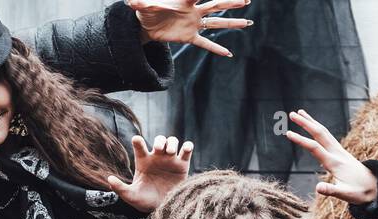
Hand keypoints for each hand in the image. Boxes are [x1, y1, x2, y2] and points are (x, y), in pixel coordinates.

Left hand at [109, 135, 194, 212]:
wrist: (161, 209)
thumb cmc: (144, 201)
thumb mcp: (131, 196)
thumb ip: (120, 188)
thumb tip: (109, 178)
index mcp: (143, 161)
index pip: (140, 146)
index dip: (138, 141)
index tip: (137, 140)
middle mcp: (157, 158)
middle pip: (159, 140)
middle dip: (159, 141)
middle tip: (158, 149)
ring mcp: (170, 160)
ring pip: (173, 141)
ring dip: (172, 143)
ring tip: (170, 152)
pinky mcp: (183, 165)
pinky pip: (187, 150)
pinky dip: (188, 146)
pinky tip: (186, 149)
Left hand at [129, 0, 253, 56]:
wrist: (146, 25)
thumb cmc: (148, 12)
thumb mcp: (144, 7)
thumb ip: (141, 3)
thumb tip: (130, 1)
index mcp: (184, 1)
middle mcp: (192, 11)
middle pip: (215, 6)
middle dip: (230, 3)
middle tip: (245, 0)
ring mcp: (193, 24)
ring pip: (215, 23)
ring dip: (231, 23)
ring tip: (247, 22)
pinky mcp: (189, 37)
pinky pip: (205, 43)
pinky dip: (216, 49)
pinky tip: (228, 54)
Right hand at [285, 109, 377, 204]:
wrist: (376, 187)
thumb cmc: (360, 192)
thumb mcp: (346, 195)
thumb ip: (331, 191)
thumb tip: (318, 188)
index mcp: (335, 162)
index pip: (315, 147)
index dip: (301, 140)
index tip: (288, 133)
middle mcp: (337, 153)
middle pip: (320, 133)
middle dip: (305, 123)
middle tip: (292, 114)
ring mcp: (340, 151)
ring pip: (324, 132)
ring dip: (311, 122)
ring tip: (300, 113)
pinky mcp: (340, 152)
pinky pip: (327, 137)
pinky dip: (318, 129)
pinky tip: (313, 126)